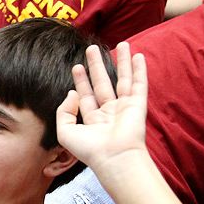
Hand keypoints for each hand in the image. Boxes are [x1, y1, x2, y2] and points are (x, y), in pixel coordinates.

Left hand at [55, 43, 148, 171]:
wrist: (114, 159)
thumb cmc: (90, 151)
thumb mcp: (65, 132)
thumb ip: (63, 111)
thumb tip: (72, 93)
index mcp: (93, 120)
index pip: (86, 96)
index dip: (80, 81)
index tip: (76, 66)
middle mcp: (109, 113)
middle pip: (102, 83)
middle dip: (97, 66)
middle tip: (91, 48)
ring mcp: (124, 108)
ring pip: (123, 80)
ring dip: (122, 62)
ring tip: (121, 44)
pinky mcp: (137, 106)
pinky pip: (139, 84)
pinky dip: (140, 70)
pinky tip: (138, 56)